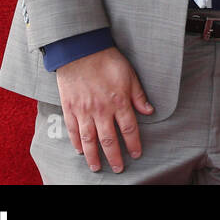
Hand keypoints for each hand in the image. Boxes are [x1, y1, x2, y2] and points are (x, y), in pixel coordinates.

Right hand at [54, 47, 153, 172]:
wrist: (80, 50)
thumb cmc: (107, 60)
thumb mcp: (130, 75)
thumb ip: (138, 95)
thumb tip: (150, 111)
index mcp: (119, 102)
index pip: (129, 129)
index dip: (133, 144)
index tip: (136, 154)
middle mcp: (101, 110)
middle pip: (109, 140)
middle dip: (114, 156)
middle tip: (118, 168)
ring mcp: (83, 111)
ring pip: (89, 140)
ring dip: (93, 156)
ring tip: (97, 167)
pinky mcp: (69, 108)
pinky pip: (73, 130)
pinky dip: (76, 143)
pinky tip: (80, 151)